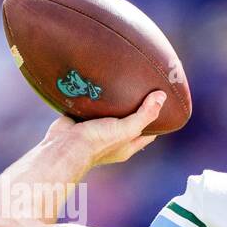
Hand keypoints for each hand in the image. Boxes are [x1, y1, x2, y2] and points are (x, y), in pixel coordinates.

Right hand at [43, 90, 164, 170]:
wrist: (64, 145)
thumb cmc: (98, 141)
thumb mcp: (127, 129)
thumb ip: (145, 114)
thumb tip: (163, 96)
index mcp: (127, 145)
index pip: (148, 133)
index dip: (156, 120)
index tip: (162, 104)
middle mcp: (113, 139)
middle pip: (129, 121)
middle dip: (135, 107)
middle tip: (142, 87)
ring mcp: (96, 129)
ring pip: (109, 113)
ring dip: (113, 100)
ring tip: (121, 81)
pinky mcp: (81, 119)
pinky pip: (90, 106)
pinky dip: (94, 97)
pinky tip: (99, 83)